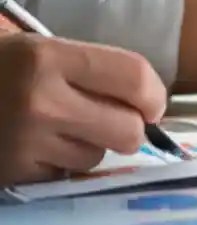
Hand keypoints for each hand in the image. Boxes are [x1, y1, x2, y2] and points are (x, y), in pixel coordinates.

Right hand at [0, 35, 166, 185]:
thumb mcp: (38, 49)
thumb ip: (91, 69)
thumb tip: (149, 99)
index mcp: (48, 58)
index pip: (133, 77)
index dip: (154, 94)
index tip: (151, 103)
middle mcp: (39, 101)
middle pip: (128, 129)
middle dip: (129, 127)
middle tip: (115, 119)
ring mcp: (24, 143)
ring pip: (97, 156)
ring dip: (90, 146)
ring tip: (59, 127)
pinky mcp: (12, 174)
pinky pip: (65, 175)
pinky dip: (60, 164)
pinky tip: (37, 145)